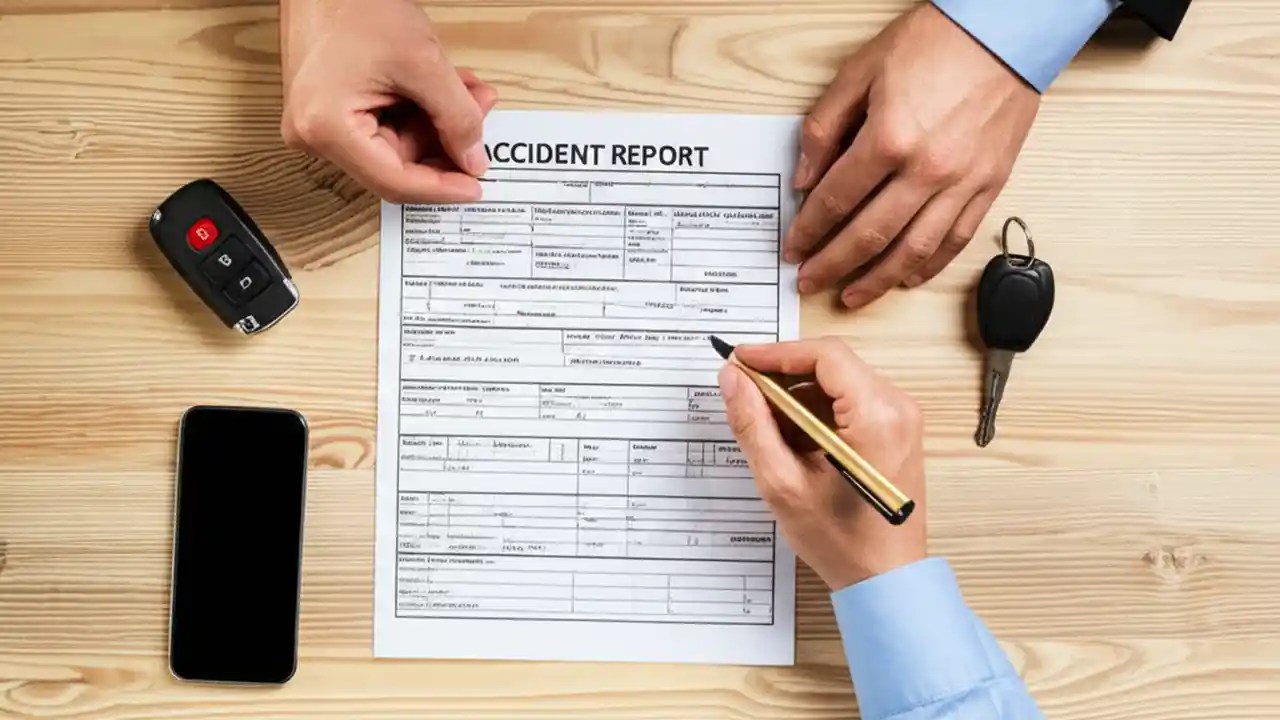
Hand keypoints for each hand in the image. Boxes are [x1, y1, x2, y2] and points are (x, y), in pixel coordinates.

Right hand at [279, 0, 497, 202]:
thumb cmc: (357, 4)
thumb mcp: (424, 63)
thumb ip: (457, 118)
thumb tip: (473, 162)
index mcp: (327, 129)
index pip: (395, 182)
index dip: (441, 187)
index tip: (476, 187)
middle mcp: (314, 136)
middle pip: (396, 166)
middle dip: (446, 144)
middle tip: (481, 119)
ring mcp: (319, 125)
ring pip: (395, 146)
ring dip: (437, 123)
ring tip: (469, 92)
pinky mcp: (330, 113)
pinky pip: (383, 126)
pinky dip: (418, 112)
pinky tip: (445, 90)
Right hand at [717, 338, 925, 589]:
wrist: (886, 579)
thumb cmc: (842, 541)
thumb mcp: (783, 483)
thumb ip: (753, 425)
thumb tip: (732, 380)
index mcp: (876, 416)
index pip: (823, 356)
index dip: (776, 353)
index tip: (741, 362)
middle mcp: (897, 409)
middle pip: (831, 365)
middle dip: (783, 376)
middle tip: (744, 394)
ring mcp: (901, 419)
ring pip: (838, 383)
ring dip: (798, 397)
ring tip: (768, 429)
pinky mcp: (897, 431)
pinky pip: (851, 402)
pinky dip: (817, 412)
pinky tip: (793, 441)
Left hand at [785, 3, 1039, 308]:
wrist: (1005, 30)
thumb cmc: (936, 42)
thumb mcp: (860, 71)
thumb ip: (825, 127)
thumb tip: (806, 177)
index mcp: (889, 139)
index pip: (835, 201)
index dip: (808, 231)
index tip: (793, 248)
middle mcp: (926, 170)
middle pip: (868, 236)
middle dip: (832, 266)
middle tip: (810, 282)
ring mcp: (962, 183)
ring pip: (913, 251)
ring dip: (877, 281)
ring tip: (852, 296)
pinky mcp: (989, 186)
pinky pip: (955, 241)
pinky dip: (928, 266)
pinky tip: (906, 278)